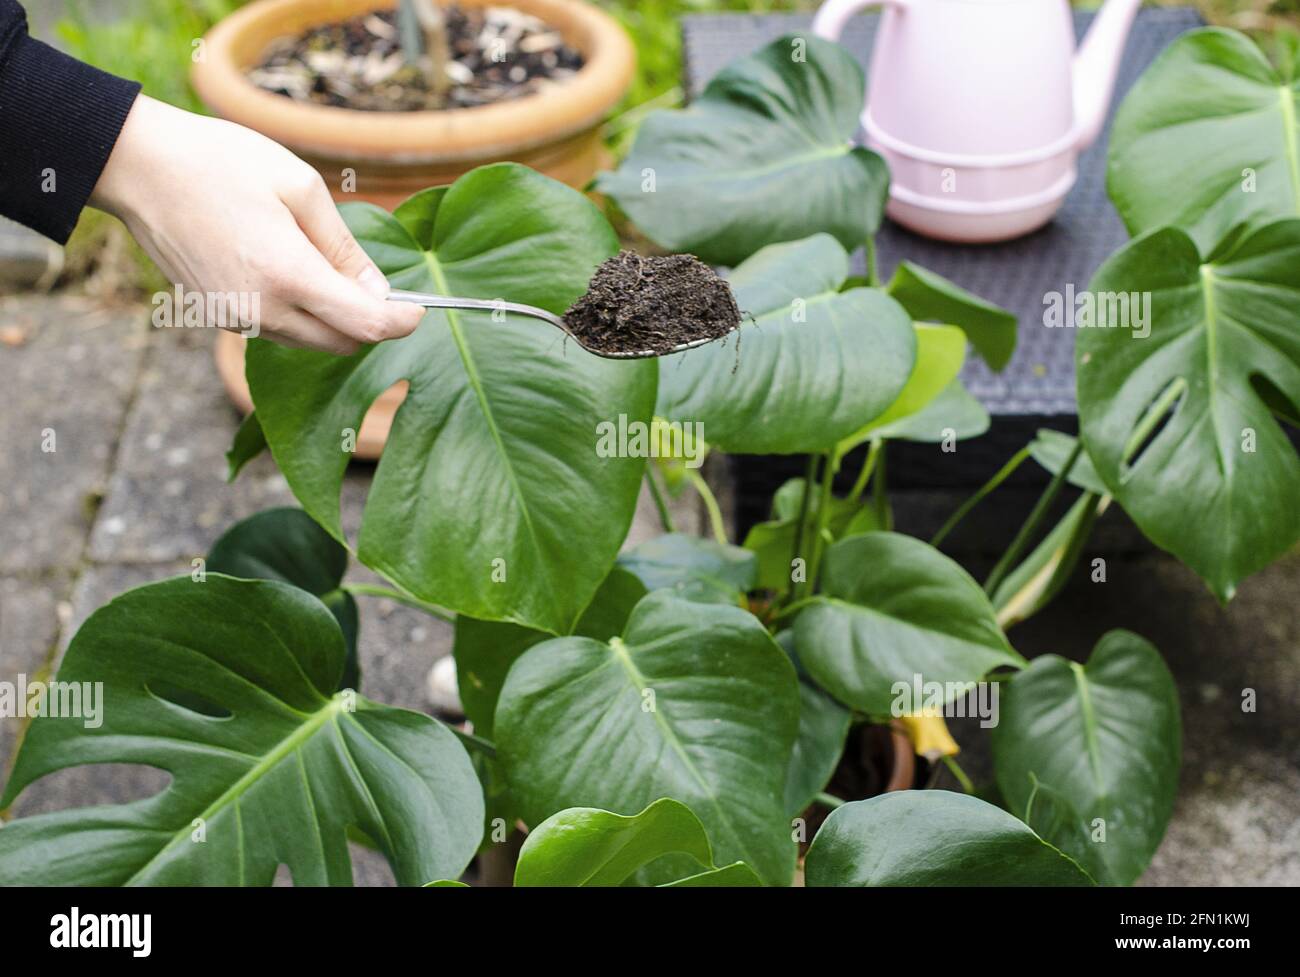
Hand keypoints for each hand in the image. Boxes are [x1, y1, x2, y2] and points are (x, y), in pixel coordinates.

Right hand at [90, 95, 423, 353]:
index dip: (402, 322)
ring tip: (333, 272)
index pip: (366, 325)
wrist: (138, 169)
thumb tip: (379, 290)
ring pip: (310, 342)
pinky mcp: (217, 318)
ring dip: (335, 321)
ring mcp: (236, 320)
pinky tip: (291, 273)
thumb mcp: (299, 187)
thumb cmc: (221, 163)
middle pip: (342, 344)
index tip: (419, 308)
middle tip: (383, 288)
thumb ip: (344, 247)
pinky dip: (300, 315)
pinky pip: (277, 330)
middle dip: (372, 324)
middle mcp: (262, 311)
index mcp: (287, 275)